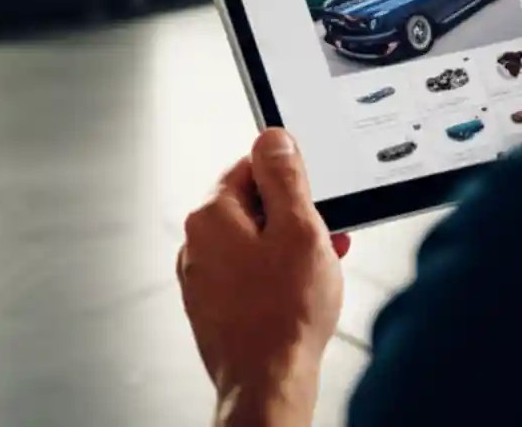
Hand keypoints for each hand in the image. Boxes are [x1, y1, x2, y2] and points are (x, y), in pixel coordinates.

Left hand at [177, 129, 350, 426]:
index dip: (290, 178)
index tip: (314, 196)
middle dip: (293, 216)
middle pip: (251, 205)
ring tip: (321, 267)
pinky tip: (302, 291)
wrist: (268, 383)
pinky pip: (249, 274)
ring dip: (289, 247)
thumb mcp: (299, 228)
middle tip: (324, 236)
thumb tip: (273, 138)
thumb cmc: (285, 313)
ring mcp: (202, 279)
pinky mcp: (214, 307)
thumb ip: (285, 176)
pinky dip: (276, 275)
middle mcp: (196, 244)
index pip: (249, 165)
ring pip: (253, 242)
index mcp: (211, 215)